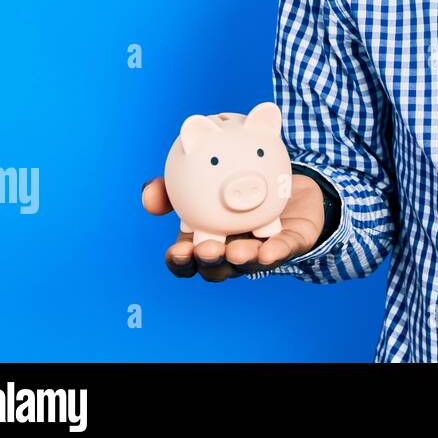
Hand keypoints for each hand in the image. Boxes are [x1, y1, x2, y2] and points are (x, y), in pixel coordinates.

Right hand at [141, 173, 325, 281]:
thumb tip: (147, 194)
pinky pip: (283, 249)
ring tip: (237, 251)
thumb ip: (171, 184)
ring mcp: (260, 248)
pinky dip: (275, 252)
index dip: (180, 261)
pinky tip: (269, 251)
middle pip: (215, 268)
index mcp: (204, 237)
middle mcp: (230, 250)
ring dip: (241, 260)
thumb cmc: (233, 177)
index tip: (177, 251)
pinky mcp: (290, 243)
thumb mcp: (199, 176)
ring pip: (248, 264)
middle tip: (207, 249)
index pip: (186, 260)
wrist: (282, 169)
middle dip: (209, 263)